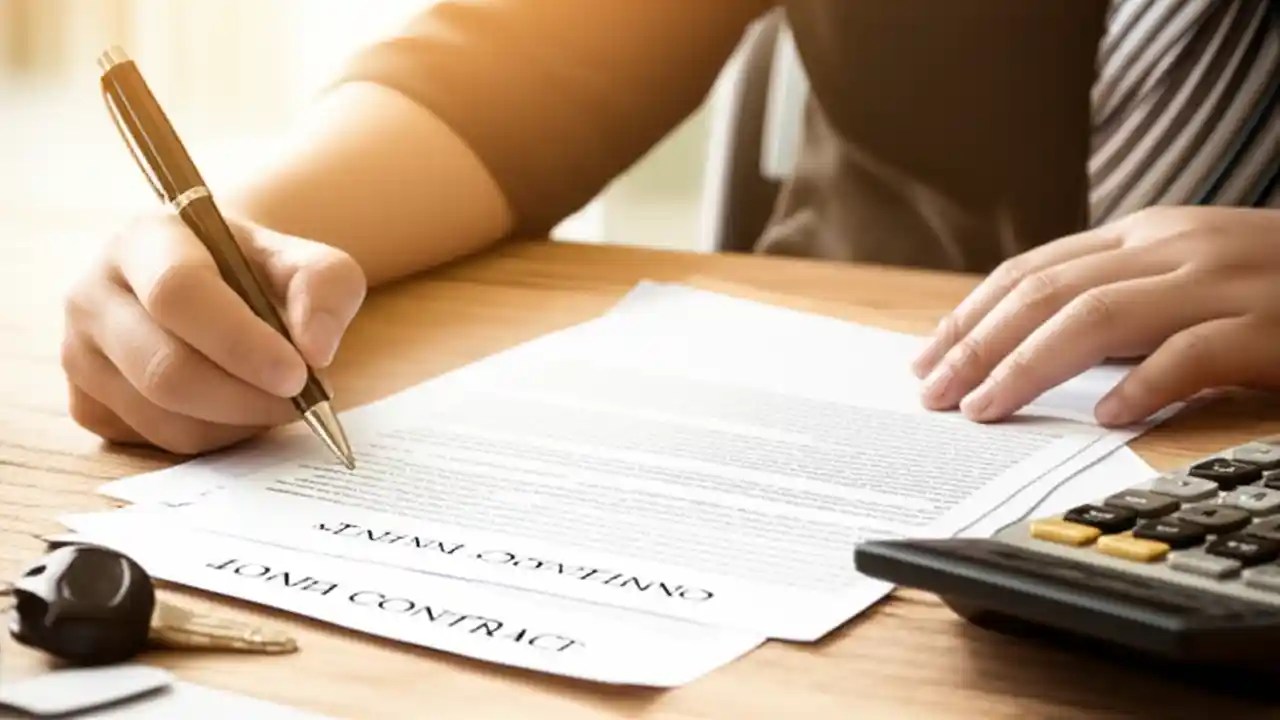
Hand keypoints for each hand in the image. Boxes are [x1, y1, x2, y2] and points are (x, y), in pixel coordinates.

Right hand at [61, 214, 365, 454]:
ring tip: (274, 399)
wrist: (215, 286)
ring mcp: (79, 354)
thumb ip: (325, 287)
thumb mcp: (305, 259)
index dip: (240, 342)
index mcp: (143, 241)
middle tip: (301, 401)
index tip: (298, 374)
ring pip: (163, 416)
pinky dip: (213, 437)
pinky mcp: (86, 404)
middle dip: (247, 398)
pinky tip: (236, 409)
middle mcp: (93, 294)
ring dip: (237, 421)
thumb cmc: (258, 272)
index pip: (177, 293)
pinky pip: (156, 442)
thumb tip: (315, 351)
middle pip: (166, 369)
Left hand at [911, 206, 1279, 425]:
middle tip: (933, 392)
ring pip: (1096, 316)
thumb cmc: (1273, 287)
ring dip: (1027, 365)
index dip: (971, 315)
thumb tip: (1028, 347)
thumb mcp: (1184, 277)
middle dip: (976, 344)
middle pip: (1046, 292)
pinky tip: (1105, 416)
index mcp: (1147, 234)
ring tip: (985, 408)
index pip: (1033, 270)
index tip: (928, 358)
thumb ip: (1117, 300)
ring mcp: (1223, 283)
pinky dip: (1142, 384)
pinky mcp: (1270, 325)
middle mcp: (1174, 248)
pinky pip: (1193, 353)